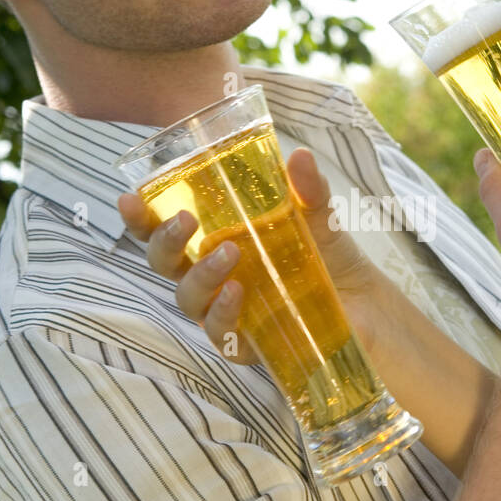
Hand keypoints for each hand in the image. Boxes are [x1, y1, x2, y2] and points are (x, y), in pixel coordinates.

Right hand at [117, 149, 384, 364]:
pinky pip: (221, 334)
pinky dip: (223, 313)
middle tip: (184, 222)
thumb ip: (308, 189)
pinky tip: (237, 293)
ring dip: (200, 275)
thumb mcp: (320, 218)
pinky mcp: (249, 345)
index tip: (130, 198)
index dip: (142, 218)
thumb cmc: (330, 261)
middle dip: (163, 243)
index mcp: (217, 241)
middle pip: (166, 265)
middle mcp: (214, 278)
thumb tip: (299, 156)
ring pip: (189, 299)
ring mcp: (228, 312)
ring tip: (228, 253)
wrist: (369, 309)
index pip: (167, 231)